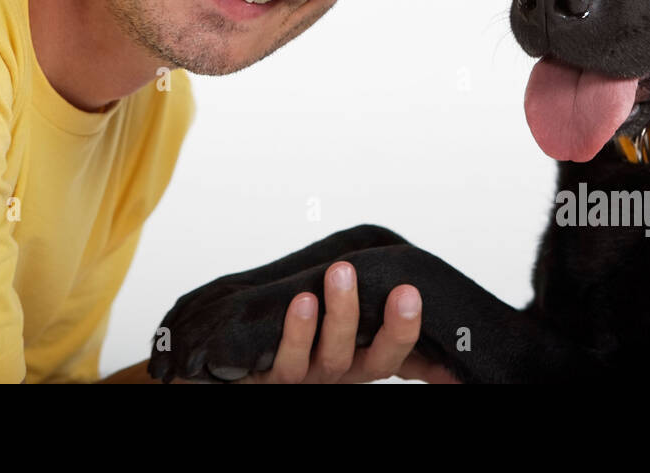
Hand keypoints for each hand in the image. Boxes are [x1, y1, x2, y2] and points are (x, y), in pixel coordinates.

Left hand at [221, 261, 457, 383]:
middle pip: (374, 361)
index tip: (418, 293)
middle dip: (394, 328)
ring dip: (339, 315)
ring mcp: (305, 377)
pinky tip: (301, 301)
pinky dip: (295, 332)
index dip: (409, 328)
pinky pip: (285, 362)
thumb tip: (418, 297)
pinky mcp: (268, 378)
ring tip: (341, 271)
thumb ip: (371, 315)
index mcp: (359, 359)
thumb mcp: (335, 327)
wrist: (231, 359)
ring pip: (331, 357)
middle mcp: (338, 372)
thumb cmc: (292, 338)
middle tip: (405, 290)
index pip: (396, 350)